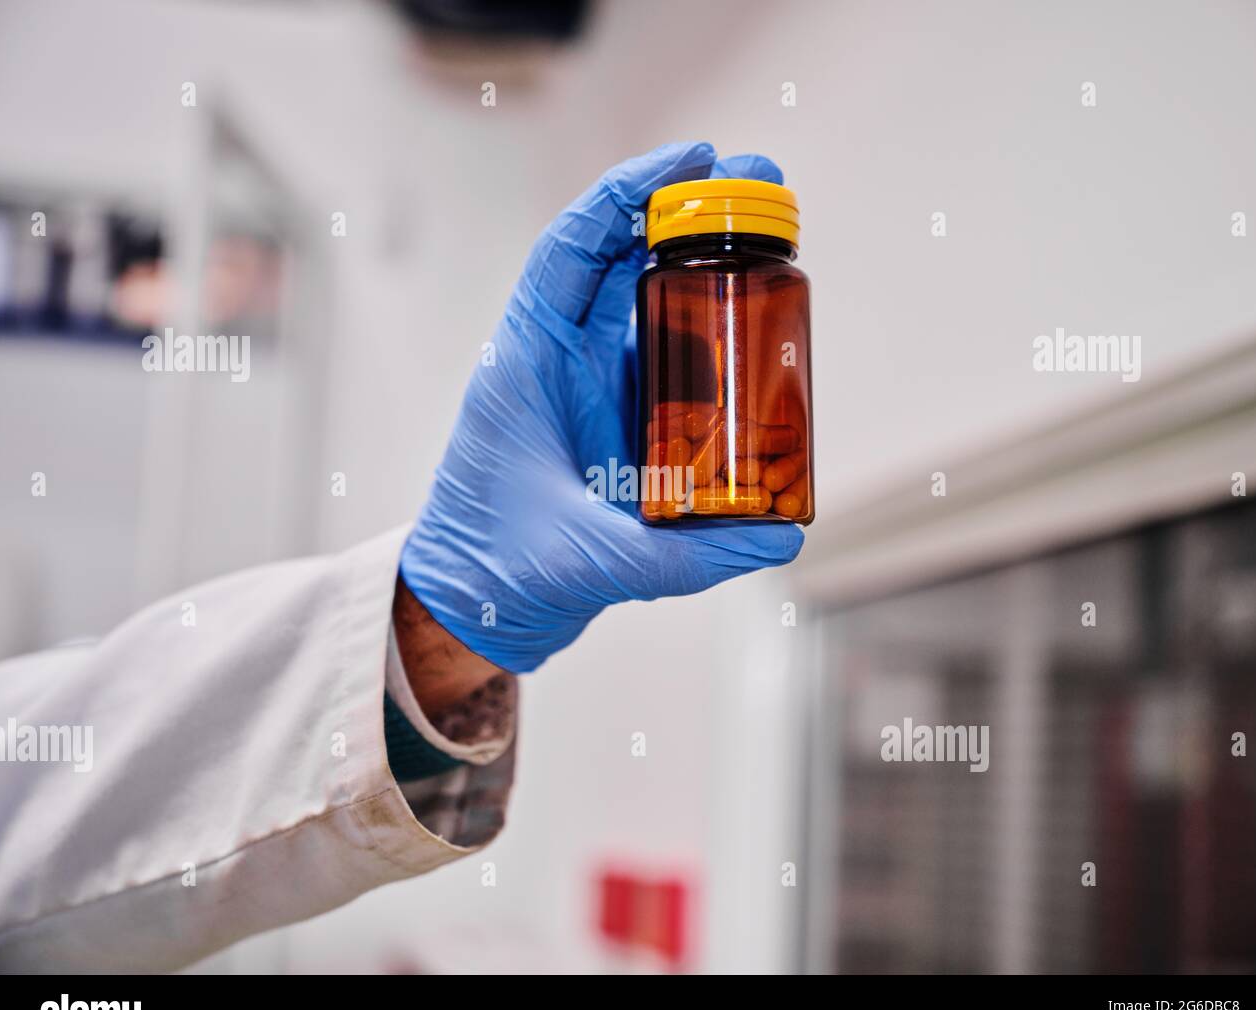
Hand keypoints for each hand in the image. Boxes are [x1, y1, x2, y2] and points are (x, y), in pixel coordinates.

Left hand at [400, 142, 803, 672]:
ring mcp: (585, 382)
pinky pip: (659, 349)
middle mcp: (556, 357)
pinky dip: (700, 323)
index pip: (573, 248)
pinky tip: (748, 319)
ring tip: (769, 231)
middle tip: (761, 184)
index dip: (630, 192)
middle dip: (685, 210)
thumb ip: (687, 554)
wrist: (476, 603)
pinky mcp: (610, 413)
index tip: (699, 160)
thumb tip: (779, 539)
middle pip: (618, 255)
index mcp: (528, 362)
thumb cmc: (501, 568)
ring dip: (698, 259)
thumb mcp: (593, 560)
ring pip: (642, 296)